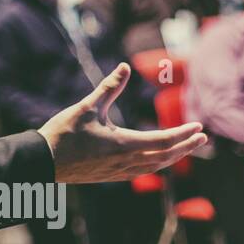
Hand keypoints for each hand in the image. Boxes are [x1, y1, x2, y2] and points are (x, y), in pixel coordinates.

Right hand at [38, 63, 206, 183]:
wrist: (41, 162)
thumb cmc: (63, 133)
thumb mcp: (86, 107)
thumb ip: (109, 88)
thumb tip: (125, 67)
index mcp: (124, 145)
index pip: (163, 140)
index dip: (183, 133)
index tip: (199, 126)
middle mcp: (126, 162)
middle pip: (165, 156)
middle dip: (185, 146)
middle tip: (202, 137)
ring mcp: (119, 172)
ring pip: (155, 167)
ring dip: (173, 157)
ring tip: (184, 148)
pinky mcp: (110, 176)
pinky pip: (142, 172)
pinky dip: (156, 165)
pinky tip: (155, 160)